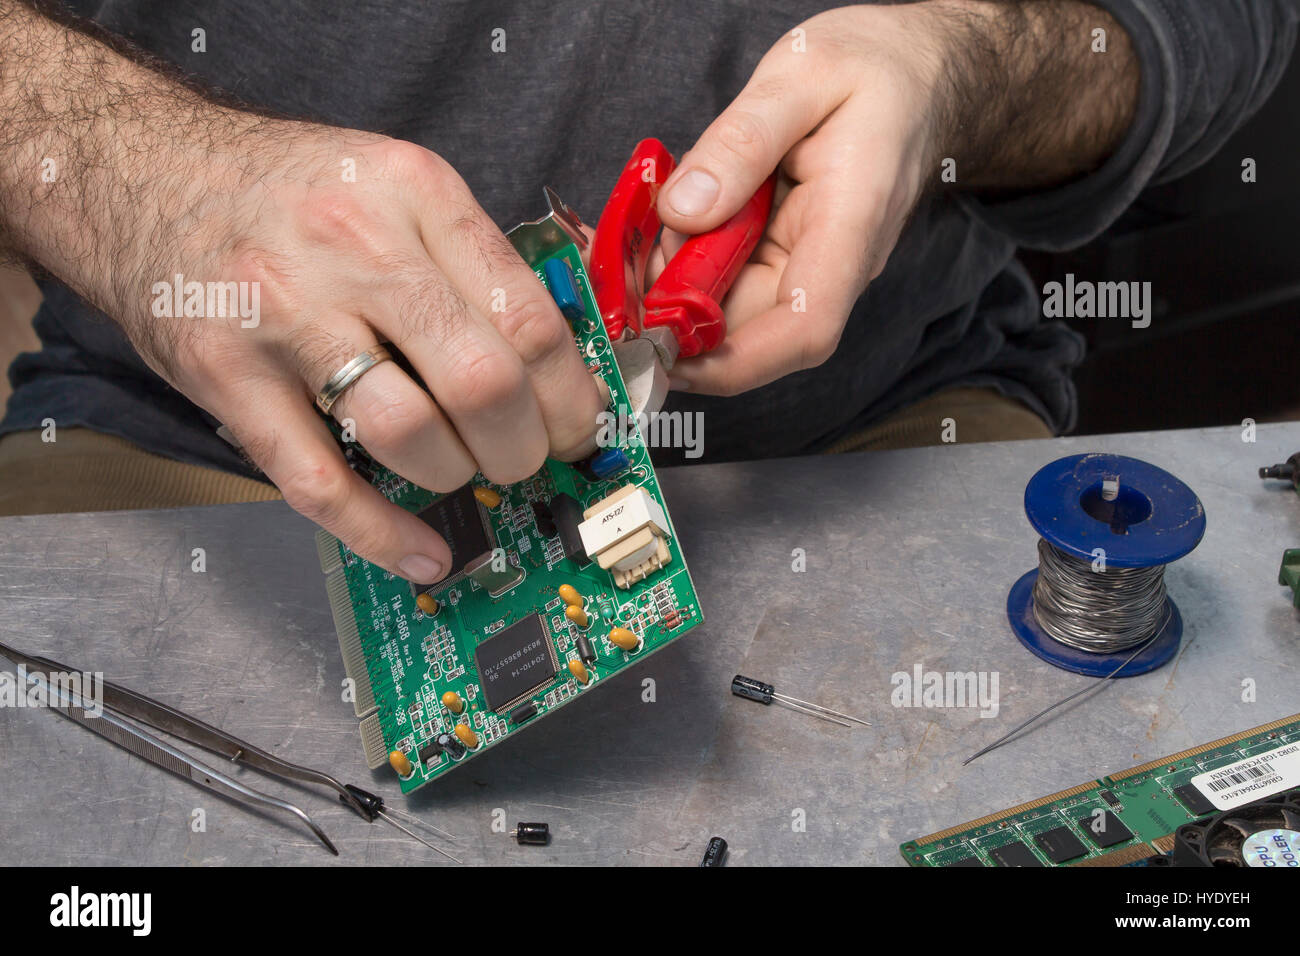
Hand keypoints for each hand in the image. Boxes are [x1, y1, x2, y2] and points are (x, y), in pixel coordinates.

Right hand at [150, 128, 603, 582]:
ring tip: (459, 473)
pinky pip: (321, 482)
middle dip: (525, 447)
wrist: (143, 172)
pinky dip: (384, 534)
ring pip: (411, 435)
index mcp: (417, 195)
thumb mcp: (394, 185)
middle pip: (484, 383)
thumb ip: (469, 259)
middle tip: (524, 459)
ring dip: (457, 477)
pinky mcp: (229, 376)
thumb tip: (558, 359)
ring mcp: (286, 315)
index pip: (531, 318)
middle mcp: (356, 249)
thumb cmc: (285, 190)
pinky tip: (421, 552)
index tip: (580, 428)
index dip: (572, 395)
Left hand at [652, 5, 944, 395]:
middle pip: (750, 326)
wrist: (913, 69)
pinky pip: (730, 276)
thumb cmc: (874, 67)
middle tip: (629, 257)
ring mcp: (808, 263)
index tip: (670, 355)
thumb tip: (683, 210)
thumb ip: (741, 142)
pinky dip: (690, 258)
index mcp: (849, 225)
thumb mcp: (803, 75)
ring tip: (654, 220)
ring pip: (731, 304)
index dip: (736, 362)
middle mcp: (832, 262)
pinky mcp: (784, 254)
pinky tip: (674, 217)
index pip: (805, 328)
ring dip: (678, 278)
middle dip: (679, 307)